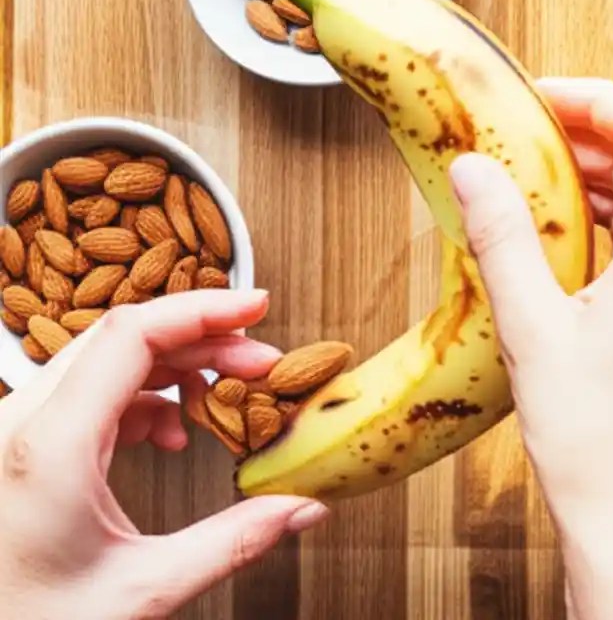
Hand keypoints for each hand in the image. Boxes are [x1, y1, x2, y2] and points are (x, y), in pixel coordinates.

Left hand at [0, 291, 328, 619]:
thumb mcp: (144, 590)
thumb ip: (233, 542)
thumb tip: (302, 507)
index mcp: (50, 446)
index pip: (132, 336)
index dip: (202, 310)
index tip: (258, 306)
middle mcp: (24, 426)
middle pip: (123, 338)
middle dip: (204, 340)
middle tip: (265, 363)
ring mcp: (19, 434)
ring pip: (106, 361)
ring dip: (176, 368)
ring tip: (228, 396)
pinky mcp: (25, 449)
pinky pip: (90, 394)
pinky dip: (144, 397)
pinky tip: (174, 432)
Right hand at [449, 78, 612, 619]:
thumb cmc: (591, 440)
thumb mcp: (531, 329)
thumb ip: (503, 239)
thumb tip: (475, 169)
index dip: (600, 100)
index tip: (541, 101)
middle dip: (593, 137)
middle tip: (525, 138)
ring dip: (603, 182)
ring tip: (535, 183)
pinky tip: (564, 240)